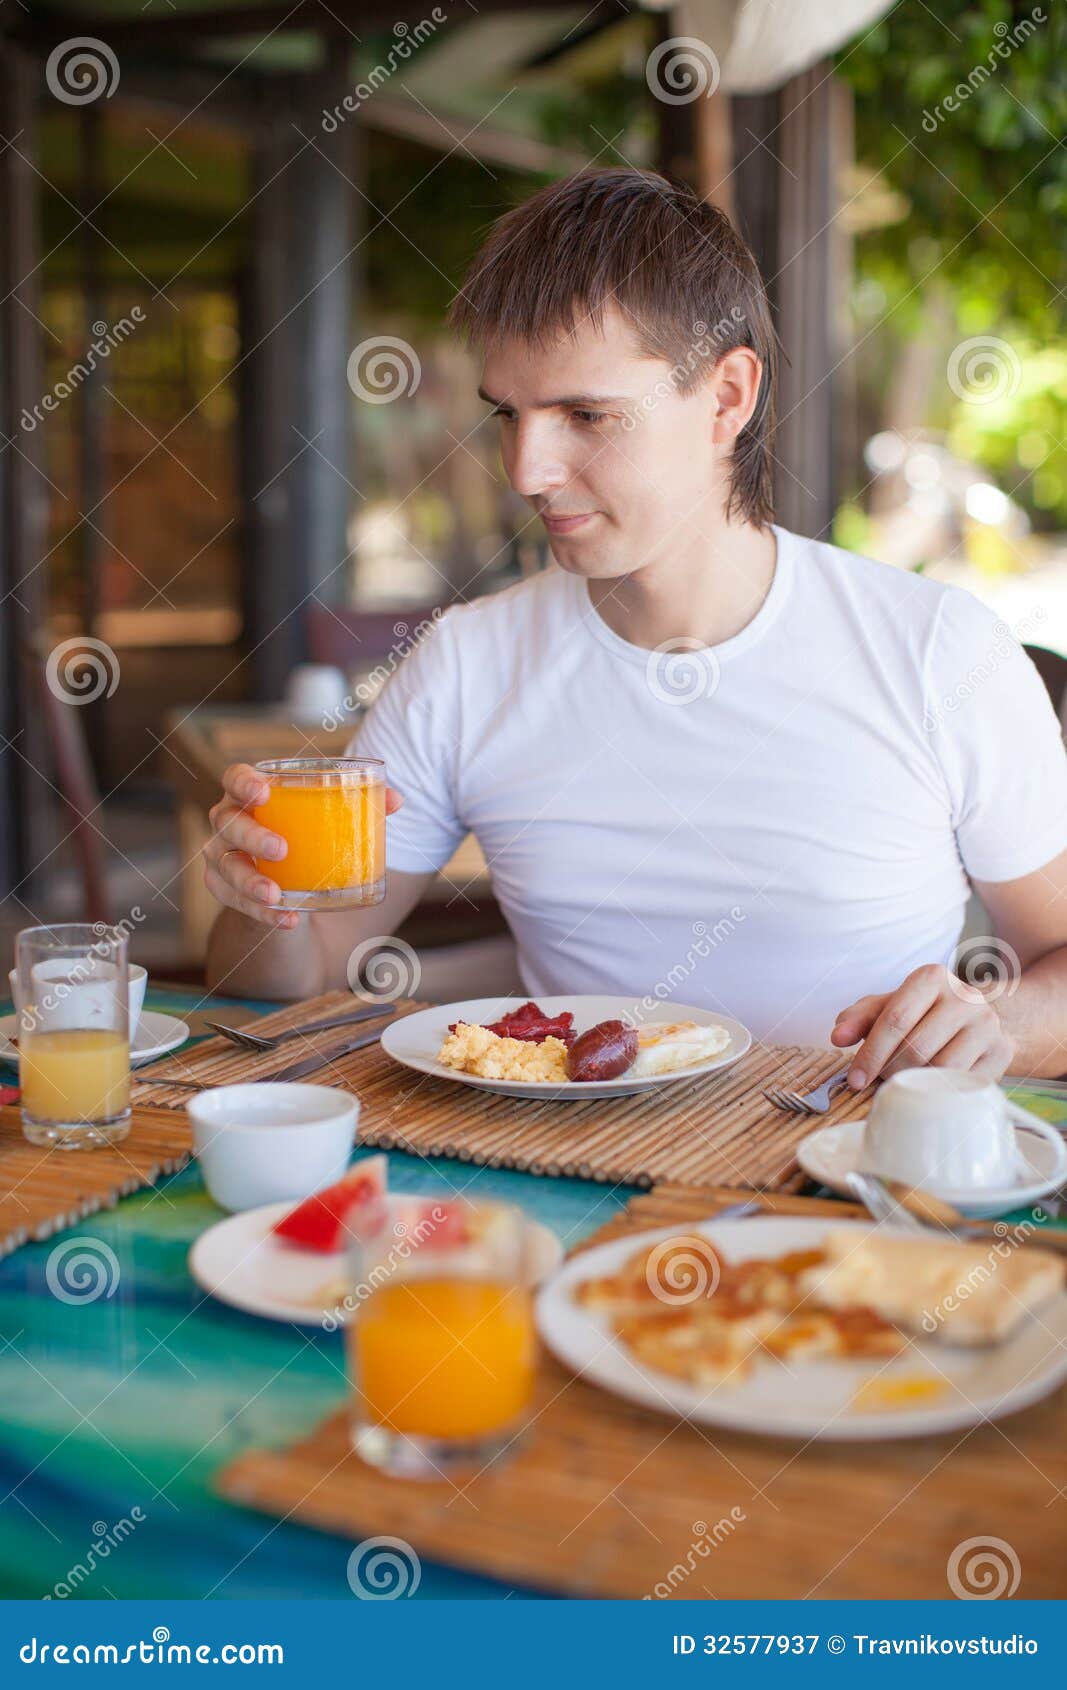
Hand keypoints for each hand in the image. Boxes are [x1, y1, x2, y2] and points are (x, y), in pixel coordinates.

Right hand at [202, 763, 403, 928]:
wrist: (290, 883)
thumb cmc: (310, 836)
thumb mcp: (334, 822)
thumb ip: (364, 805)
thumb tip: (396, 800)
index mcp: (253, 796)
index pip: (235, 778)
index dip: (244, 783)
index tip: (264, 793)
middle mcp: (230, 823)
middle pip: (226, 822)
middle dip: (252, 836)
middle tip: (281, 849)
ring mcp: (223, 857)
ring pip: (223, 867)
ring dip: (249, 881)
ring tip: (275, 894)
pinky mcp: (227, 891)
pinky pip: (235, 903)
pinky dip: (262, 914)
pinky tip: (288, 920)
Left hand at [831, 963, 1014, 1089]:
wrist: (978, 1019)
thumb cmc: (924, 1014)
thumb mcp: (890, 1006)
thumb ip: (859, 1017)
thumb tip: (838, 1035)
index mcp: (931, 977)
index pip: (895, 1019)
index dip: (871, 1053)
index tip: (855, 1079)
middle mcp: (964, 996)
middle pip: (916, 1046)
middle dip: (890, 1071)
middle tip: (879, 1082)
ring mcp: (987, 1024)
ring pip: (941, 1067)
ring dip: (915, 1082)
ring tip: (903, 1083)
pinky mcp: (1001, 1051)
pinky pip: (964, 1082)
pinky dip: (940, 1091)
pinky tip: (928, 1089)